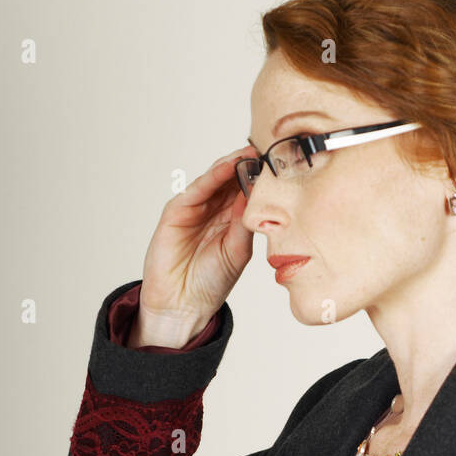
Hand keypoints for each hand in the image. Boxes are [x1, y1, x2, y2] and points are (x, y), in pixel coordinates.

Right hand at [136, 145, 257, 328]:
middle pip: (230, 180)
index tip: (280, 166)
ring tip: (250, 152)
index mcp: (229, 221)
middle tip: (267, 150)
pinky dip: (212, 176)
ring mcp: (194, 209)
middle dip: (248, 165)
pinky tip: (228, 167)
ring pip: (214, 179)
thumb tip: (255, 195)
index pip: (245, 192)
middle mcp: (212, 211)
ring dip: (231, 164)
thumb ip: (244, 223)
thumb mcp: (237, 251)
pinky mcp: (176, 212)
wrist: (183, 305)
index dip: (260, 179)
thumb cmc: (210, 283)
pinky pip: (196, 189)